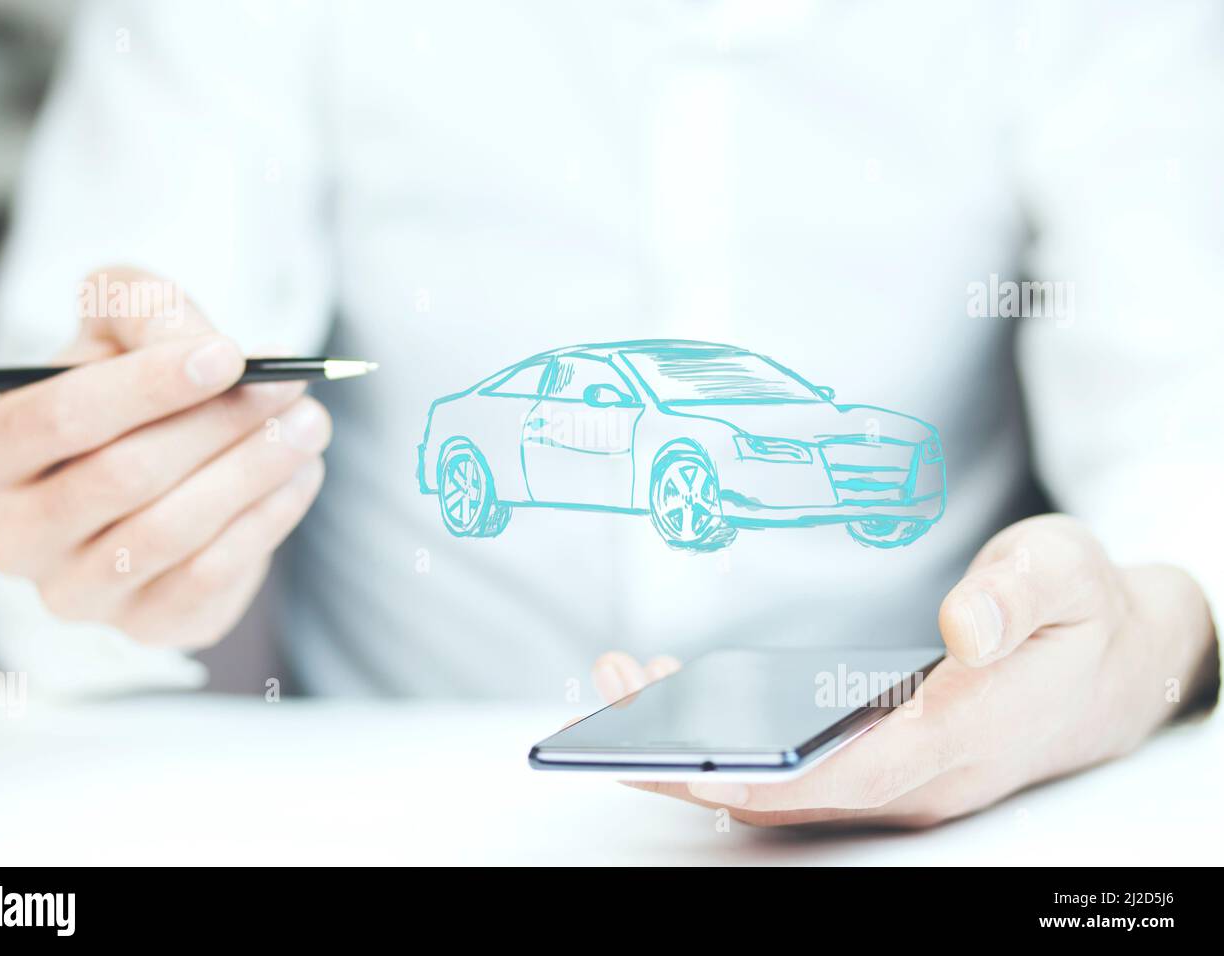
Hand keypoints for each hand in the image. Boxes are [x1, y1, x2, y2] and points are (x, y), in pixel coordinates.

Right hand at [0, 268, 331, 647]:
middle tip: (291, 385)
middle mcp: (17, 535)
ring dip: (254, 471)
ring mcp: (76, 591)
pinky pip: (208, 577)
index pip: (61, 417)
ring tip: (310, 423)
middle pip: (125, 476)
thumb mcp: (123, 322)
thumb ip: (145, 311)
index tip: (230, 355)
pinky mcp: (144, 624)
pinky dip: (266, 520)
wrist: (162, 457)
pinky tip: (301, 475)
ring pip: (172, 531)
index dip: (149, 385)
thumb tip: (202, 347)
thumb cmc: (129, 382)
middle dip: (220, 424)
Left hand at [590, 515, 1218, 827]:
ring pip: (781, 787)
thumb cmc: (1085, 617)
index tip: (685, 762)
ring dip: (694, 751)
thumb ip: (1015, 599)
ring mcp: (898, 780)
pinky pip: (794, 771)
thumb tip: (961, 625)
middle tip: (613, 696)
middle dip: (691, 761)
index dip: (760, 777)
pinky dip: (728, 743)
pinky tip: (680, 695)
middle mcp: (919, 779)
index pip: (844, 777)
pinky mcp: (883, 764)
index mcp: (961, 739)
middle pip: (789, 794)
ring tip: (621, 681)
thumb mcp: (1065, 577)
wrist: (1120, 667)